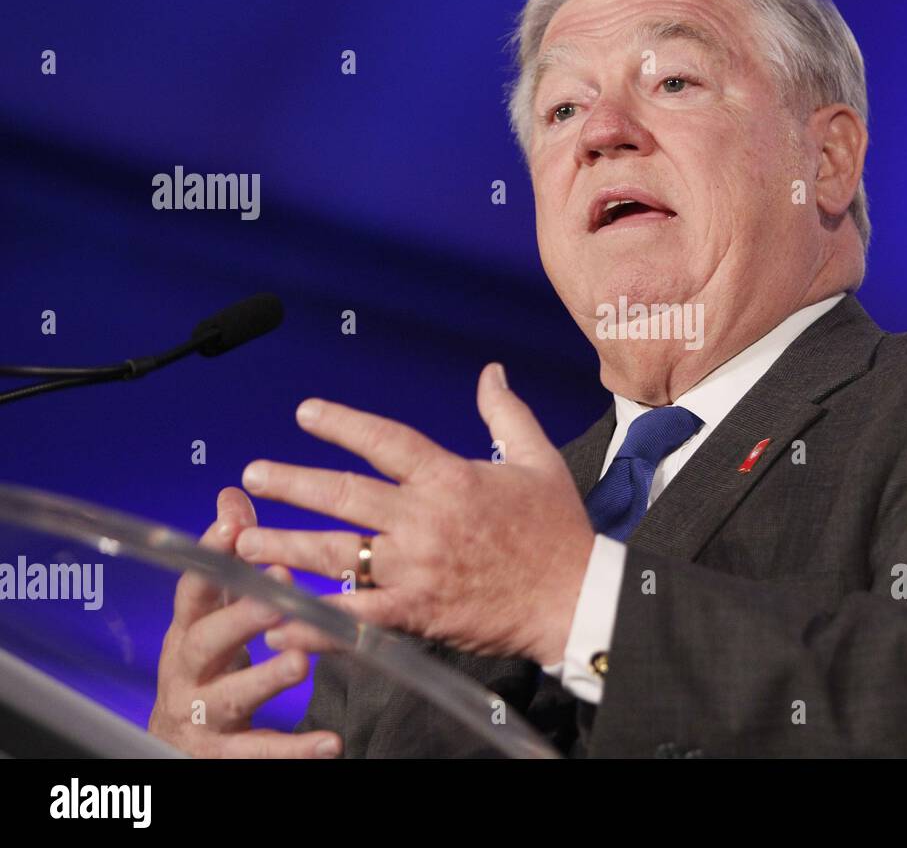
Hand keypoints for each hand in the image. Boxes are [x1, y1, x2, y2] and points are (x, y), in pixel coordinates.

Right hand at [147, 487, 342, 757]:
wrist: (179, 741)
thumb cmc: (210, 660)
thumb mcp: (215, 610)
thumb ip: (231, 560)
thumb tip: (233, 496)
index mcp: (189, 628)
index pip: (195, 588)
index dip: (209, 557)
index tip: (233, 526)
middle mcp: (188, 670)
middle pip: (205, 642)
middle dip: (238, 618)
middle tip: (277, 598)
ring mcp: (202, 714)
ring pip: (228, 697)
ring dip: (263, 679)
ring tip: (299, 663)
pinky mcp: (224, 755)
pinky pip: (258, 752)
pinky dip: (294, 748)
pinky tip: (331, 742)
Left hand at [235, 363, 594, 664]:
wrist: (573, 600)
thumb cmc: (559, 530)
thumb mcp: (539, 460)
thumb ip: (507, 414)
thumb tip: (491, 372)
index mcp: (451, 479)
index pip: (385, 440)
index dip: (342, 424)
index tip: (305, 412)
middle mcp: (424, 521)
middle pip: (344, 496)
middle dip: (292, 484)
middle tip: (252, 476)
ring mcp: (415, 570)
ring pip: (337, 554)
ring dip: (286, 546)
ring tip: (243, 540)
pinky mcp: (415, 615)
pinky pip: (353, 617)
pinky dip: (312, 623)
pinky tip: (277, 624)